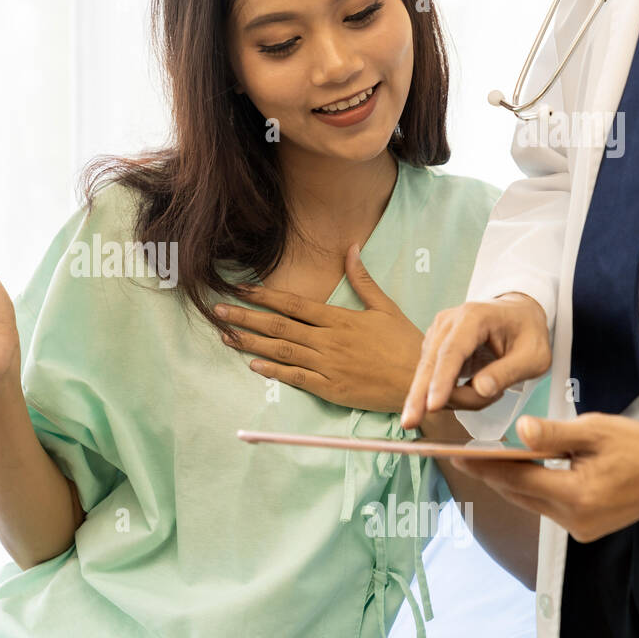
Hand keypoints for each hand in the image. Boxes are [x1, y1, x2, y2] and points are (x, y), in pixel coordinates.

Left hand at [214, 244, 423, 413]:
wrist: (419, 383)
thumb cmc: (405, 344)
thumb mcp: (385, 307)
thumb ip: (363, 279)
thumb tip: (351, 248)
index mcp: (339, 319)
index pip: (294, 304)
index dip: (265, 295)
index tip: (241, 288)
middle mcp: (328, 341)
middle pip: (279, 327)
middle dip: (246, 317)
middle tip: (218, 310)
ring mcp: (328, 366)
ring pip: (282, 352)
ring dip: (252, 344)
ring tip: (227, 336)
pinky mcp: (331, 389)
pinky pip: (296, 379)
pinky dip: (274, 372)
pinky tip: (253, 366)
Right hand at [400, 292, 551, 429]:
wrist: (517, 314)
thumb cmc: (528, 333)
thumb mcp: (533, 356)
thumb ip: (508, 372)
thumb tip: (481, 389)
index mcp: (473, 317)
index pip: (452, 352)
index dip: (441, 381)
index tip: (433, 406)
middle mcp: (447, 323)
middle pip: (429, 364)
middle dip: (419, 396)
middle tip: (410, 422)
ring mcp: (436, 334)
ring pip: (432, 377)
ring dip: (456, 397)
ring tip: (495, 392)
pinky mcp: (433, 348)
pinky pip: (435, 379)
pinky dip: (453, 393)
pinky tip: (477, 389)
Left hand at [449, 414, 638, 541]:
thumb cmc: (638, 445)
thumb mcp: (594, 430)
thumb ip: (553, 433)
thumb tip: (520, 432)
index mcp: (578, 495)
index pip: (517, 480)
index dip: (484, 467)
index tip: (456, 455)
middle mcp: (576, 519)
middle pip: (519, 494)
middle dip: (490, 474)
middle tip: (460, 456)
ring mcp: (581, 528)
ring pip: (530, 502)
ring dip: (509, 482)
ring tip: (480, 461)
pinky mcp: (585, 529)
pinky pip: (546, 507)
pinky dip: (531, 489)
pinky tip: (517, 472)